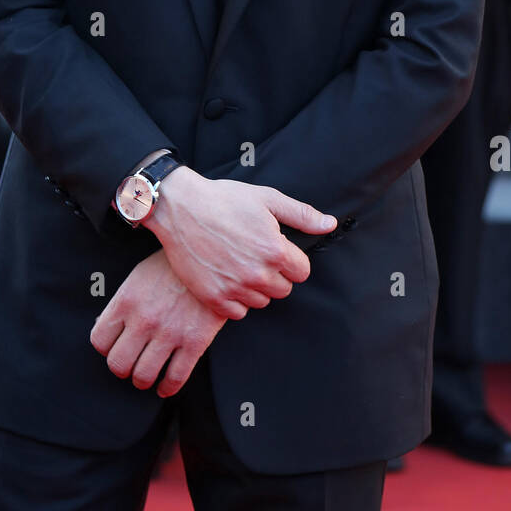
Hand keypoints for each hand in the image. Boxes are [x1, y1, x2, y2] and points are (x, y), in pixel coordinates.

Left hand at [90, 249, 225, 396]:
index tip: (115, 348)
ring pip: (143, 376)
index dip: (106, 348)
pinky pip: (176, 378)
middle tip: (131, 365)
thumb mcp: (139, 276)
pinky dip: (167, 388)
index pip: (99, 341)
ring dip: (143, 380)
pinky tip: (166, 386)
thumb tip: (103, 326)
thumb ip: (121, 303)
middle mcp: (144, 319)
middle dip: (122, 368)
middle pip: (118, 364)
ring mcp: (170, 332)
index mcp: (126, 301)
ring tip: (147, 375)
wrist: (211, 256)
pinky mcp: (195, 341)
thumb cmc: (172, 266)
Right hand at [148, 165, 337, 318]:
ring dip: (256, 287)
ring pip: (262, 301)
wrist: (180, 208)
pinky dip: (236, 299)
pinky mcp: (214, 298)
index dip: (291, 260)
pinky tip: (227, 277)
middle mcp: (257, 274)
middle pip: (283, 289)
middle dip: (275, 274)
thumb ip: (302, 215)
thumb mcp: (267, 199)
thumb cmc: (224, 199)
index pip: (302, 272)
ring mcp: (234, 288)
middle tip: (255, 254)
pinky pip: (239, 312)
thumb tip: (330, 224)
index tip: (276, 249)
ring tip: (239, 263)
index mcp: (274, 250)